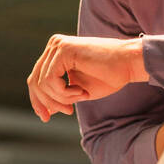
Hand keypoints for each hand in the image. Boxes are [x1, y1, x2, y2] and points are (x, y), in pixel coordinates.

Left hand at [27, 36, 144, 120]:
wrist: (128, 65)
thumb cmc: (108, 77)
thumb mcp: (77, 92)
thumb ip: (59, 97)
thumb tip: (43, 109)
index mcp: (55, 54)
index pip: (35, 80)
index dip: (38, 101)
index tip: (46, 118)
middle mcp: (54, 46)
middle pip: (34, 82)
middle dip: (47, 102)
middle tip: (67, 111)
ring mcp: (57, 46)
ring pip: (42, 83)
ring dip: (61, 98)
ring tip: (80, 97)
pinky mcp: (64, 49)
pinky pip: (51, 80)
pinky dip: (64, 92)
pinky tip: (81, 92)